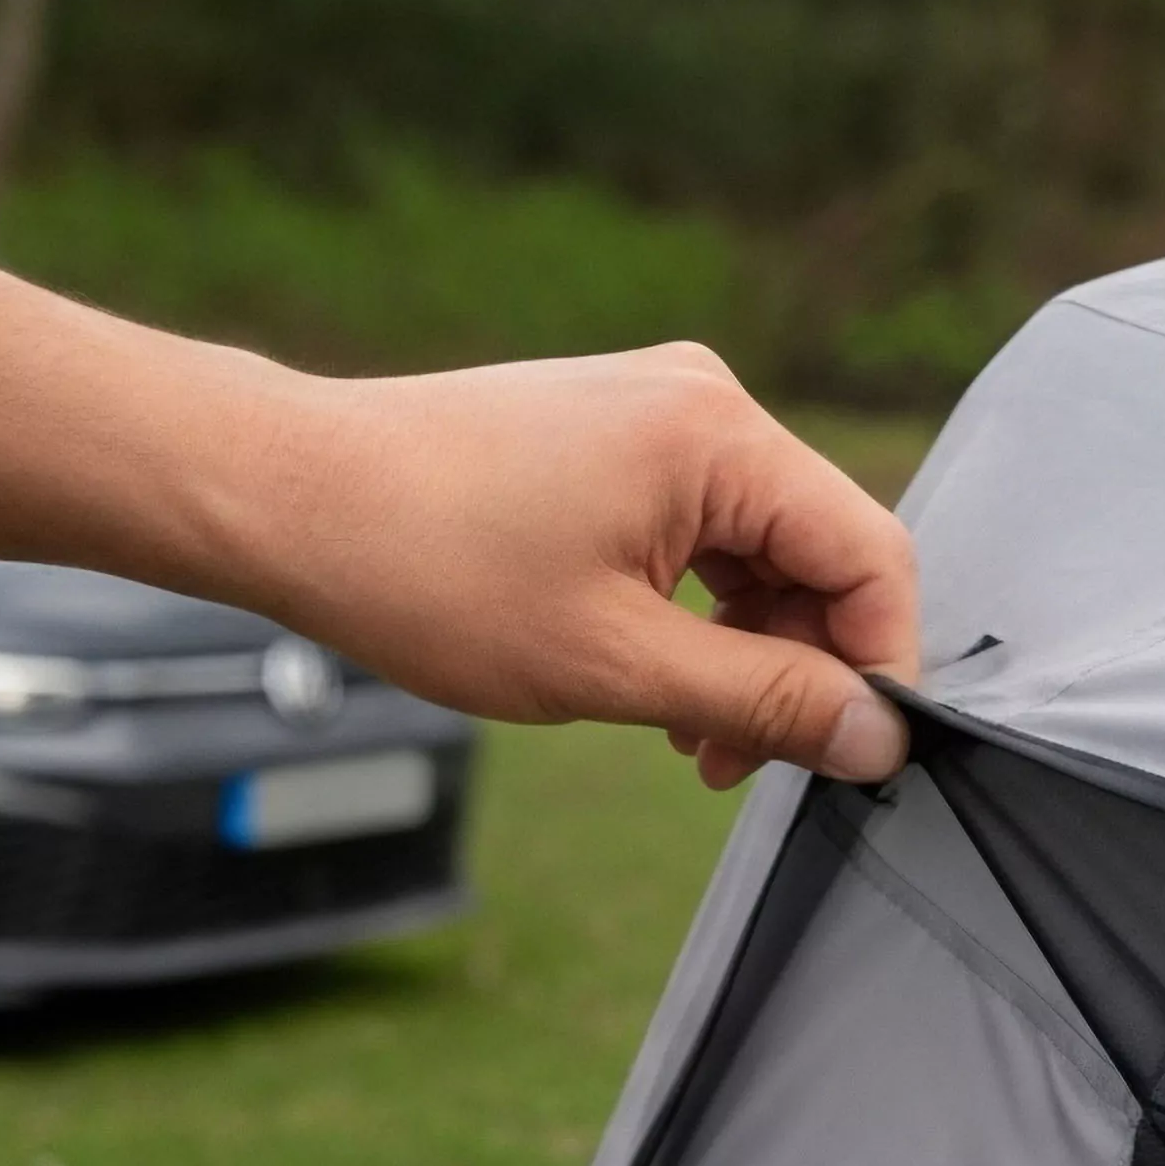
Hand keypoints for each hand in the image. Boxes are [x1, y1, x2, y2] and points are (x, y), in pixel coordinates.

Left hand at [240, 343, 916, 786]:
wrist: (286, 497)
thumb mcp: (614, 664)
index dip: (878, 665)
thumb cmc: (426, 569)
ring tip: (689, 740)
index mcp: (718, 436)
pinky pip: (701, 528)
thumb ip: (763, 700)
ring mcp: (653, 412)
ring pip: (759, 548)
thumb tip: (876, 734)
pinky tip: (655, 682)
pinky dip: (695, 610)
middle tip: (743, 764)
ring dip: (744, 650)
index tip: (851, 754)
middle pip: (818, 549)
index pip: (870, 554)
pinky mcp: (611, 434)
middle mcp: (702, 401)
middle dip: (799, 666)